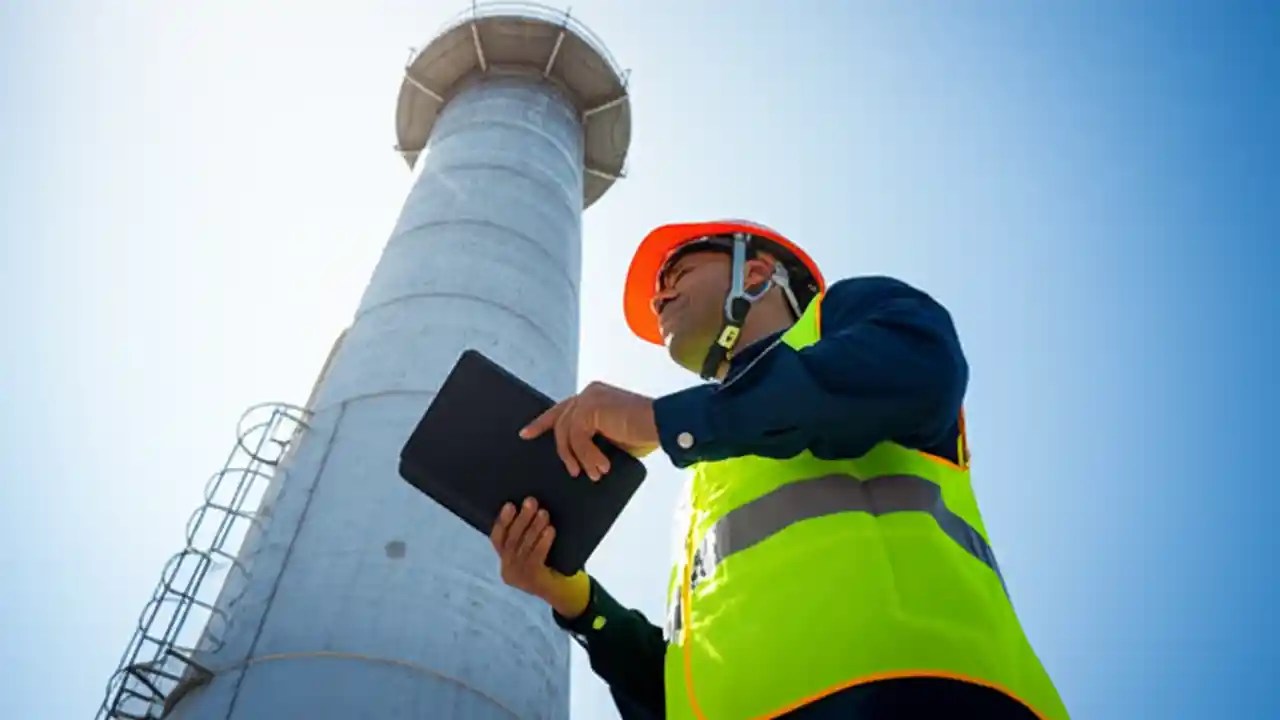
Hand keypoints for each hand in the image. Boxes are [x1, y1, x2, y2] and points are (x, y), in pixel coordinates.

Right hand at [490, 496, 589, 618]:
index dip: (502, 522)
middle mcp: (508, 570)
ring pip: (523, 548)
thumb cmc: (553, 566)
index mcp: (506, 561)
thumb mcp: (537, 550)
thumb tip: (535, 506)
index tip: (509, 505)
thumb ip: (531, 535)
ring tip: (543, 513)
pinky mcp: (532, 581)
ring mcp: (519, 578)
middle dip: (521, 520)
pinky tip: (550, 530)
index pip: (497, 539)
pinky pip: (536, 558)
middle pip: (511, 541)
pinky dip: (543, 542)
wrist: (567, 595)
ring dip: (533, 528)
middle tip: (531, 502)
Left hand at [519, 381, 659, 480]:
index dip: (544, 422)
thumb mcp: (611, 439)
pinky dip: (588, 455)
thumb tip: (576, 461)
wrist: (663, 425)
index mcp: (594, 398)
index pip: (564, 409)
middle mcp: (589, 393)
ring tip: (591, 474)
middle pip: (559, 416)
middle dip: (542, 429)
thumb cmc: (644, 434)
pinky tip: (601, 466)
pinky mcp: (591, 408)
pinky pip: (578, 438)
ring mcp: (589, 399)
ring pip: (567, 432)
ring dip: (577, 457)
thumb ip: (592, 441)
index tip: (526, 433)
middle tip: (527, 439)